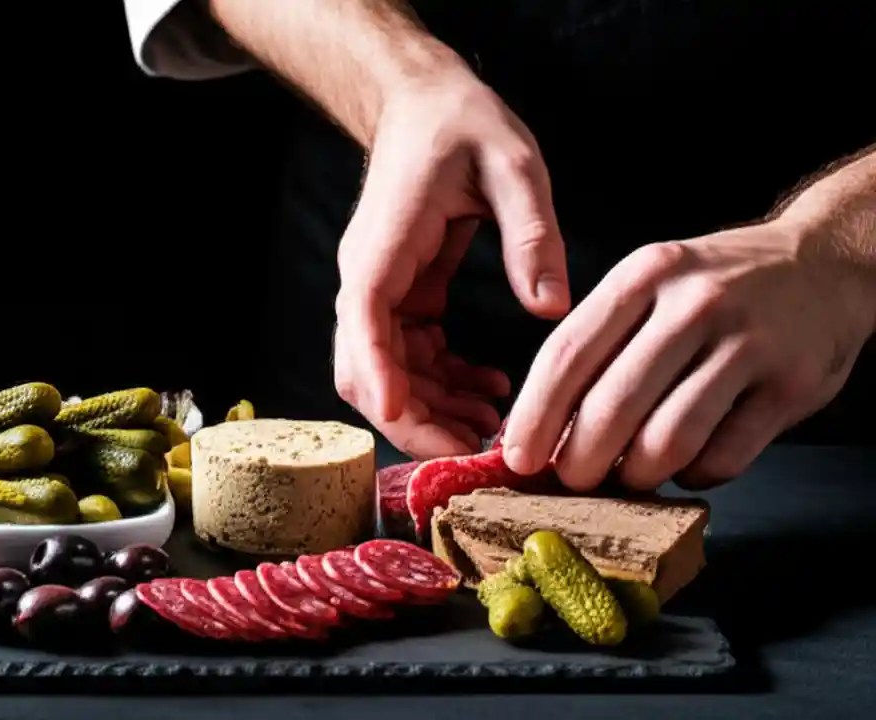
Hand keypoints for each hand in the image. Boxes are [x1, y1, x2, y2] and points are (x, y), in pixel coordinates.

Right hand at [332, 67, 571, 457]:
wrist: (424, 103)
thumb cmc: (463, 124)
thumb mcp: (513, 165)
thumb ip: (532, 233)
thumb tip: (550, 307)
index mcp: (384, 247)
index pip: (367, 322)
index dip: (382, 374)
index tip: (408, 416)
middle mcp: (369, 278)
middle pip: (367, 368)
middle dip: (414, 417)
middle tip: (475, 451)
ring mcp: (380, 290)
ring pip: (388, 373)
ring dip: (432, 408)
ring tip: (494, 427)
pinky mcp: (400, 295)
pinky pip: (411, 356)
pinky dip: (443, 382)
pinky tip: (491, 387)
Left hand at [504, 219, 875, 489]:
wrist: (824, 262)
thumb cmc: (715, 284)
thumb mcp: (650, 284)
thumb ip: (598, 343)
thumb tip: (537, 426)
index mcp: (643, 274)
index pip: (568, 353)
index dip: (535, 415)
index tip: (515, 457)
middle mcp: (693, 304)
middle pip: (612, 406)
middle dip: (579, 460)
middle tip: (570, 481)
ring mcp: (747, 345)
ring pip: (667, 440)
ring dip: (635, 475)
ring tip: (627, 477)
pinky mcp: (791, 387)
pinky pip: (724, 457)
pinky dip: (693, 474)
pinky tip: (686, 464)